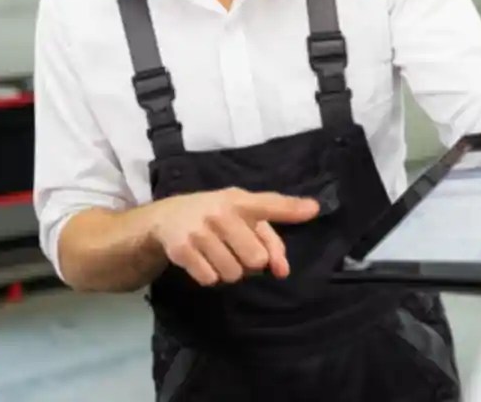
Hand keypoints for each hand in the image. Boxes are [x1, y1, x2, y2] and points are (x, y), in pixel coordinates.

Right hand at [150, 188, 319, 286]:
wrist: (167, 217)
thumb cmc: (217, 216)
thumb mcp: (243, 216)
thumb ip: (271, 240)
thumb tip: (283, 271)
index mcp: (239, 201)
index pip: (269, 204)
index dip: (291, 208)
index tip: (313, 209)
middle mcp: (220, 213)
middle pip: (256, 258)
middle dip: (251, 262)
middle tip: (238, 251)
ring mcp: (199, 231)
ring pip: (233, 273)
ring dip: (230, 271)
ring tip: (219, 255)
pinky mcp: (182, 250)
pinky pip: (210, 279)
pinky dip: (210, 276)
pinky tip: (203, 261)